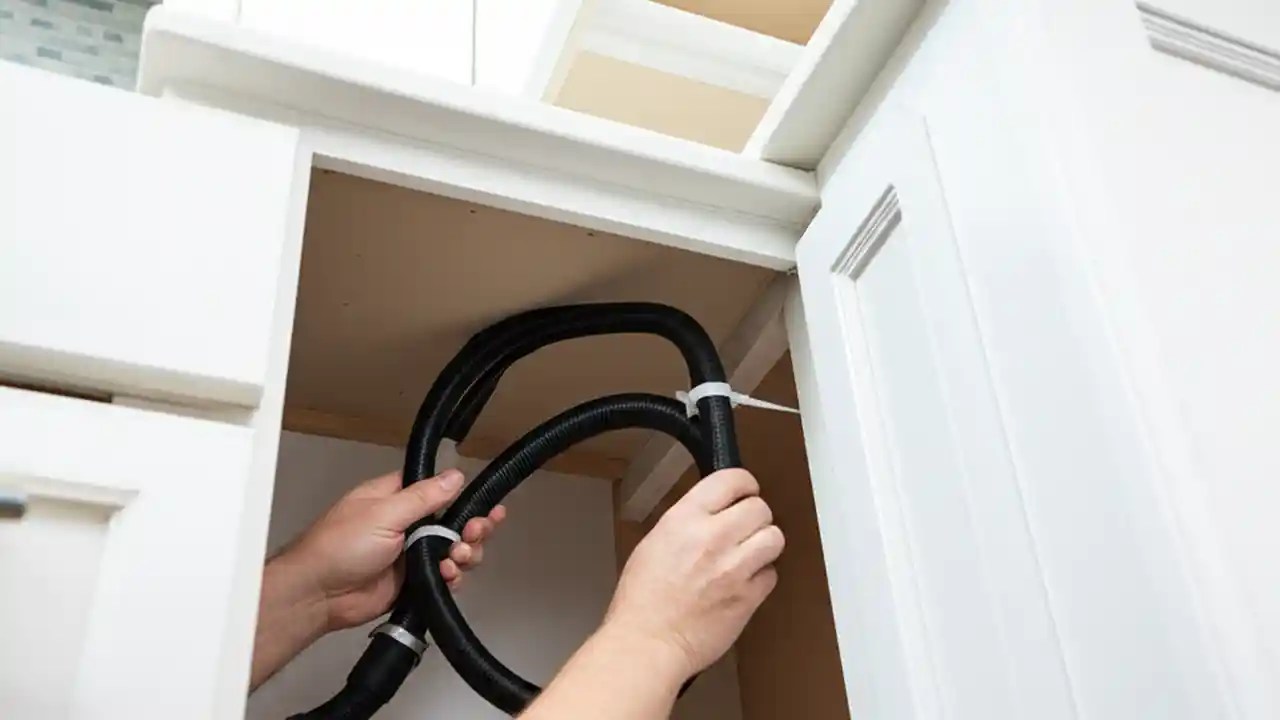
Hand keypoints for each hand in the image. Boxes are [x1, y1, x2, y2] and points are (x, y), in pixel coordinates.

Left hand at [288, 469, 505, 630]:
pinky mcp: (413, 582)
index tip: (486, 504)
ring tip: (458, 559)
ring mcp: (411, 555)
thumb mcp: (383, 514)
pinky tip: (449, 577)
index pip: (438, 490)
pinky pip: (444, 577)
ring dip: (464, 553)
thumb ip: (424, 497)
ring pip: (452, 550)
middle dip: (471, 528)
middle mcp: (407, 524)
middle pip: (453, 522)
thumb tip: (457, 474)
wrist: (318, 596)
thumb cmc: (344, 545)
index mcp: (395, 499)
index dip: (462, 496)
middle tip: (476, 533)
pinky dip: (452, 577)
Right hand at [519, 469, 781, 719]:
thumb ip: (688, 524)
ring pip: (774, 538)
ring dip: (764, 544)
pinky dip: (762, 577)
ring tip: (750, 554)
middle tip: (746, 528)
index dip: (744, 483)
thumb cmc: (642, 601)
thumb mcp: (655, 543)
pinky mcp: (748, 597)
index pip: (731, 480)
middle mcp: (713, 538)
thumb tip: (712, 515)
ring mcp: (734, 568)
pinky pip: (771, 575)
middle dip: (755, 517)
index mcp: (685, 520)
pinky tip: (744, 583)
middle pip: (760, 508)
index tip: (746, 490)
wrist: (648, 642)